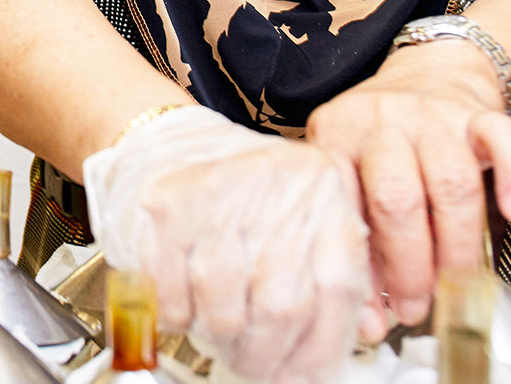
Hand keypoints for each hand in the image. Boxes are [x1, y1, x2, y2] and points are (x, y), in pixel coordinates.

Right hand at [84, 105, 368, 382]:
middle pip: (282, 305)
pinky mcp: (171, 204)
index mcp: (328, 188)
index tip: (304, 376)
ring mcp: (224, 190)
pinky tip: (188, 309)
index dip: (320, 347)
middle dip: (265, 355)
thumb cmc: (249, 197)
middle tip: (255, 367)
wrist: (178, 148)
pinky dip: (180, 317)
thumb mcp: (307, 223)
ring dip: (221, 339)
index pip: (338, 289)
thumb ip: (331, 280)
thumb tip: (333, 360)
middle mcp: (282, 182)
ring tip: (221, 336)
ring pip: (226, 306)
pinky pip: (176, 292)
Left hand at [304, 39, 510, 339]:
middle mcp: (381, 121)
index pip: (344, 206)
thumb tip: (371, 319)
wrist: (429, 74)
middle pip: (397, 197)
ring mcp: (431, 114)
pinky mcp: (478, 113)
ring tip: (457, 285)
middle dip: (410, 265)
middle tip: (417, 306)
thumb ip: (360, 240)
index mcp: (336, 136)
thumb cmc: (384, 142)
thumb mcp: (354, 176)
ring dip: (457, 244)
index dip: (361, 267)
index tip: (376, 313)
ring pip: (451, 181)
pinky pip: (503, 139)